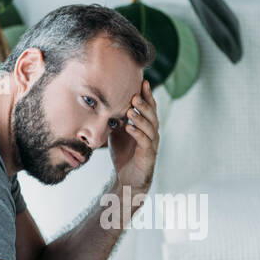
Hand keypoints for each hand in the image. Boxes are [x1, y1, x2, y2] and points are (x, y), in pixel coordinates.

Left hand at [108, 78, 158, 192]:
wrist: (127, 178)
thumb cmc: (124, 153)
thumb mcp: (118, 132)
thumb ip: (117, 118)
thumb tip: (106, 101)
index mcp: (147, 125)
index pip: (149, 107)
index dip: (147, 95)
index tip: (143, 81)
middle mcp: (152, 133)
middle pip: (152, 115)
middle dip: (144, 104)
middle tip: (135, 95)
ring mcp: (152, 144)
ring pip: (150, 127)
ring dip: (140, 118)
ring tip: (131, 110)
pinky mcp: (148, 155)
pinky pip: (145, 142)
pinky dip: (137, 134)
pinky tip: (129, 128)